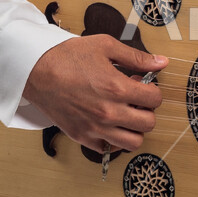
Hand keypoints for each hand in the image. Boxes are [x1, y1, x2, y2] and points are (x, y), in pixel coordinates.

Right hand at [23, 34, 167, 151]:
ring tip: (125, 115)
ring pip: (133, 142)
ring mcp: (95, 128)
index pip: (155, 99)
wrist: (35, 70)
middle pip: (149, 123)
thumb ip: (136, 57)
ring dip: (134, 129)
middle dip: (147, 110)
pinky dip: (114, 141)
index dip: (153, 91)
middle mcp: (109, 113)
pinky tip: (109, 125)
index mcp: (117, 89)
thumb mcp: (105, 47)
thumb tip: (162, 62)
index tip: (142, 86)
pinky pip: (108, 149)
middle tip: (135, 101)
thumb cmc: (68, 56)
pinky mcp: (82, 137)